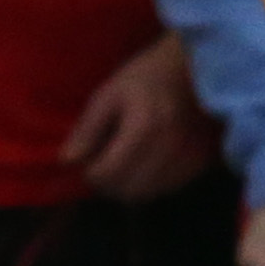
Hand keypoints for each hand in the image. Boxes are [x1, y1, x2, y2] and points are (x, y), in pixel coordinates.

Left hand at [67, 32, 218, 203]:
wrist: (193, 70)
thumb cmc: (146, 77)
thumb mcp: (109, 94)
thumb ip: (87, 129)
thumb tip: (66, 161)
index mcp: (143, 128)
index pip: (108, 174)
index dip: (91, 172)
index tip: (89, 160)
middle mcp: (168, 150)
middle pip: (126, 190)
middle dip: (108, 183)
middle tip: (103, 164)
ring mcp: (187, 160)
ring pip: (146, 195)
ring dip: (129, 187)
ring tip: (123, 163)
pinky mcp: (199, 165)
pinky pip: (166, 190)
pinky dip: (150, 184)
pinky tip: (145, 164)